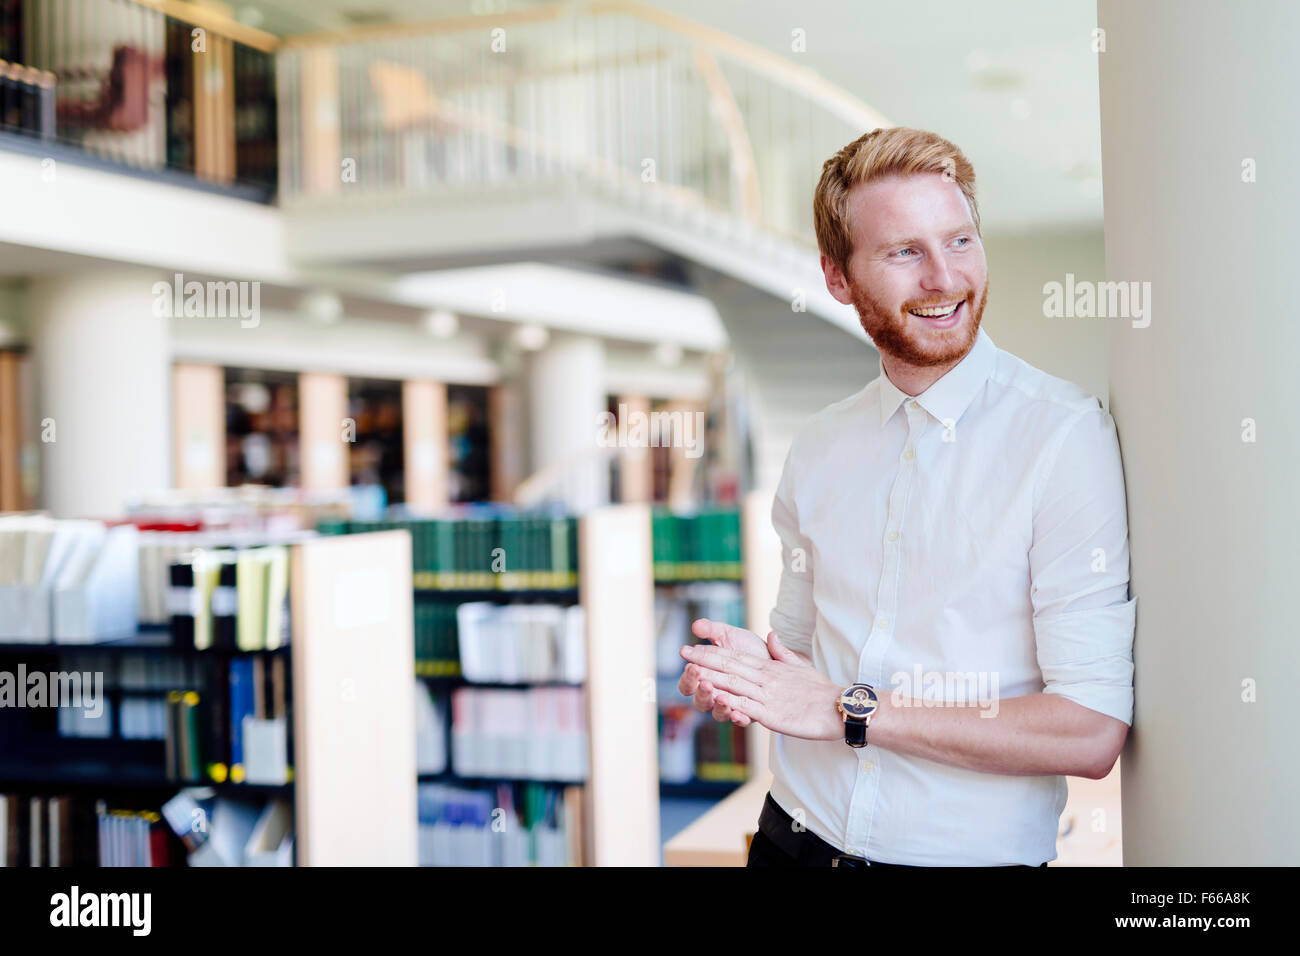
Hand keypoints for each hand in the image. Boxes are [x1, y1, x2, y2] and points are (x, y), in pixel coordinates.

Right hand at [678, 619, 770, 719]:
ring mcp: (732, 705)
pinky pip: (741, 720)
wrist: (776, 658)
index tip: (691, 665)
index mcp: (706, 678)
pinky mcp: (750, 712)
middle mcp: (716, 695)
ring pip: (717, 713)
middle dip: (700, 692)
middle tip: (704, 681)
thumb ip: (712, 630)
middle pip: (699, 701)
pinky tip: (738, 712)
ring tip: (721, 697)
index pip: (688, 684)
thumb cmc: (748, 647)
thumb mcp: (729, 635)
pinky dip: (738, 717)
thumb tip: (696, 625)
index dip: (687, 677)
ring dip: (718, 706)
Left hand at [679, 631, 843, 740]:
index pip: (735, 656)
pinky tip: (717, 697)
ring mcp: (767, 695)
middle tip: (683, 653)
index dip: (712, 651)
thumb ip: (782, 652)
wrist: (839, 707)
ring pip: (734, 684)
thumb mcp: (800, 666)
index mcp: (769, 667)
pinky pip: (748, 706)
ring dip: (712, 677)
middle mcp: (765, 678)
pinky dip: (731, 701)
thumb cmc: (821, 690)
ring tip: (692, 672)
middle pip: (730, 666)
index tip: (693, 647)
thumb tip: (771, 634)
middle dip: (704, 660)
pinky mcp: (772, 714)